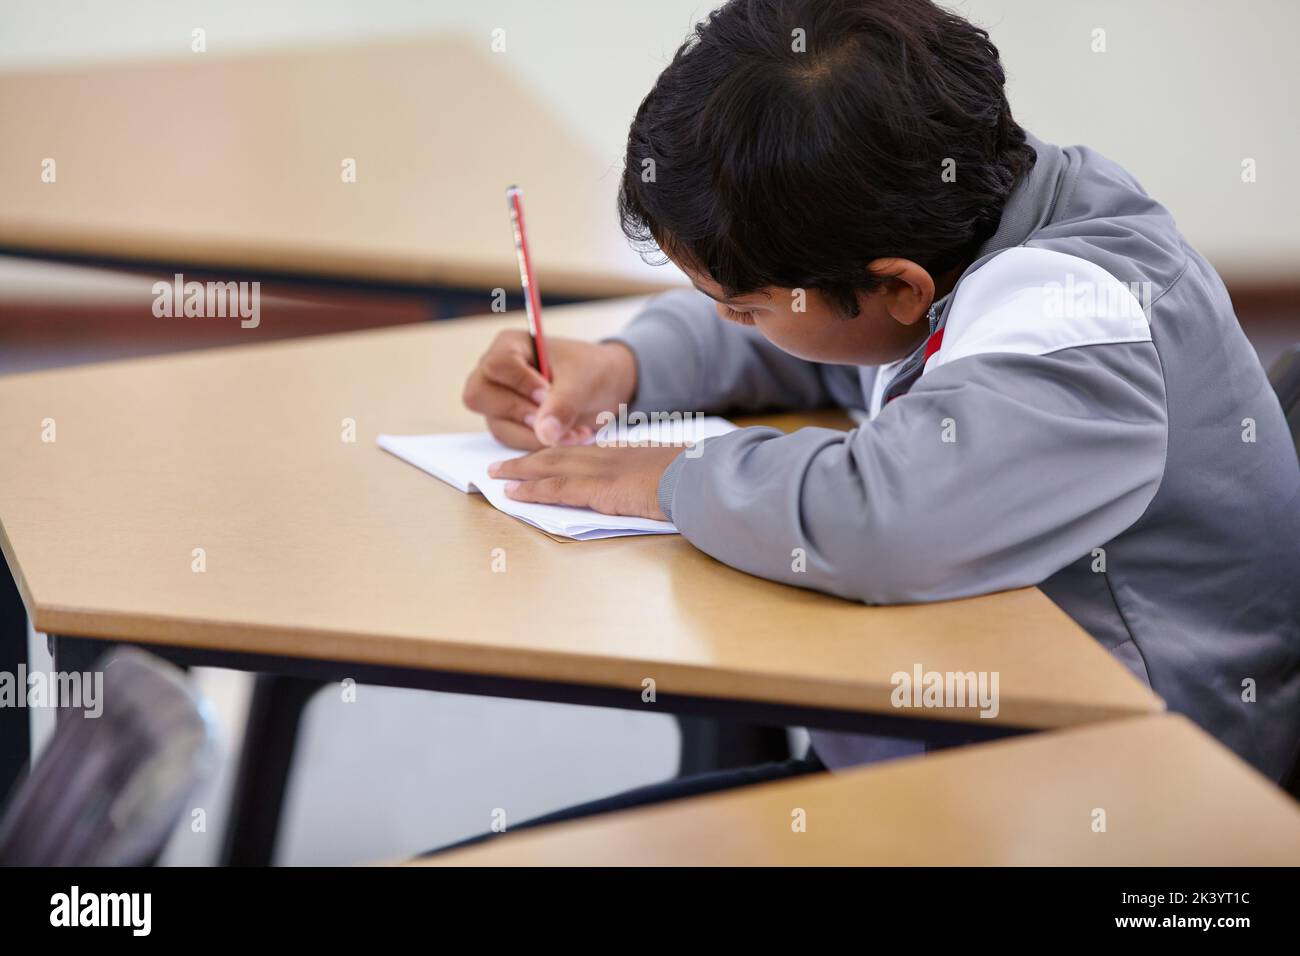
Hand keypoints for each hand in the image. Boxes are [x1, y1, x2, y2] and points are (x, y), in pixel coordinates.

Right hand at [462, 331, 637, 449]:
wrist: (604, 388)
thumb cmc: (589, 371)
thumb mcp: (581, 381)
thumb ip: (562, 404)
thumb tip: (545, 433)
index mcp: (509, 346)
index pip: (496, 365)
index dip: (520, 383)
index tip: (547, 394)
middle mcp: (495, 374)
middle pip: (479, 396)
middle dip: (519, 412)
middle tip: (551, 417)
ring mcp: (498, 402)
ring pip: (498, 426)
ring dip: (536, 436)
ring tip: (575, 433)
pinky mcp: (508, 425)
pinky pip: (512, 442)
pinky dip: (540, 445)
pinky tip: (569, 438)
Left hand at [488, 444, 684, 519]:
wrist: (703, 479)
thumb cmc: (695, 480)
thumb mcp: (671, 476)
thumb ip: (654, 482)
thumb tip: (651, 492)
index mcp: (625, 454)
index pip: (581, 454)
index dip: (555, 456)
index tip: (538, 459)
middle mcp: (608, 456)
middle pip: (558, 456)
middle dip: (527, 460)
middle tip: (500, 465)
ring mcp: (602, 470)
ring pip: (549, 468)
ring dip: (520, 471)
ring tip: (496, 476)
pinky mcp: (599, 488)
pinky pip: (556, 488)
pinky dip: (532, 490)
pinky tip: (513, 494)